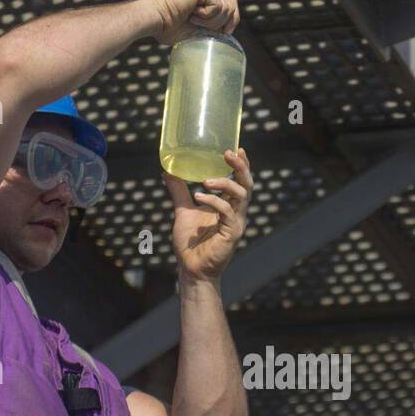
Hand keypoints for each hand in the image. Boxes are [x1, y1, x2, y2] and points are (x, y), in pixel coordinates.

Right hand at [147, 0, 239, 45]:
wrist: (154, 20)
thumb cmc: (167, 28)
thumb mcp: (195, 31)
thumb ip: (210, 28)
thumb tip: (224, 35)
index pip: (229, 7)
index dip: (229, 23)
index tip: (219, 34)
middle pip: (233, 4)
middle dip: (224, 22)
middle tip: (203, 27)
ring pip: (226, 8)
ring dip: (211, 22)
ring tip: (192, 20)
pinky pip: (218, 7)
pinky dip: (206, 17)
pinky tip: (191, 15)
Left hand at [163, 148, 251, 281]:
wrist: (190, 268)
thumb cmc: (190, 243)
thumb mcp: (182, 210)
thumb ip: (178, 191)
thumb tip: (167, 170)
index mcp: (228, 205)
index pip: (240, 181)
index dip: (242, 164)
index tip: (237, 147)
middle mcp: (236, 212)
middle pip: (247, 184)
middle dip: (241, 166)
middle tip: (228, 153)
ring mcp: (236, 222)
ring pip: (241, 195)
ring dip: (225, 183)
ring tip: (205, 180)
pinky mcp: (232, 233)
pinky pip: (227, 211)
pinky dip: (213, 201)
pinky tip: (198, 196)